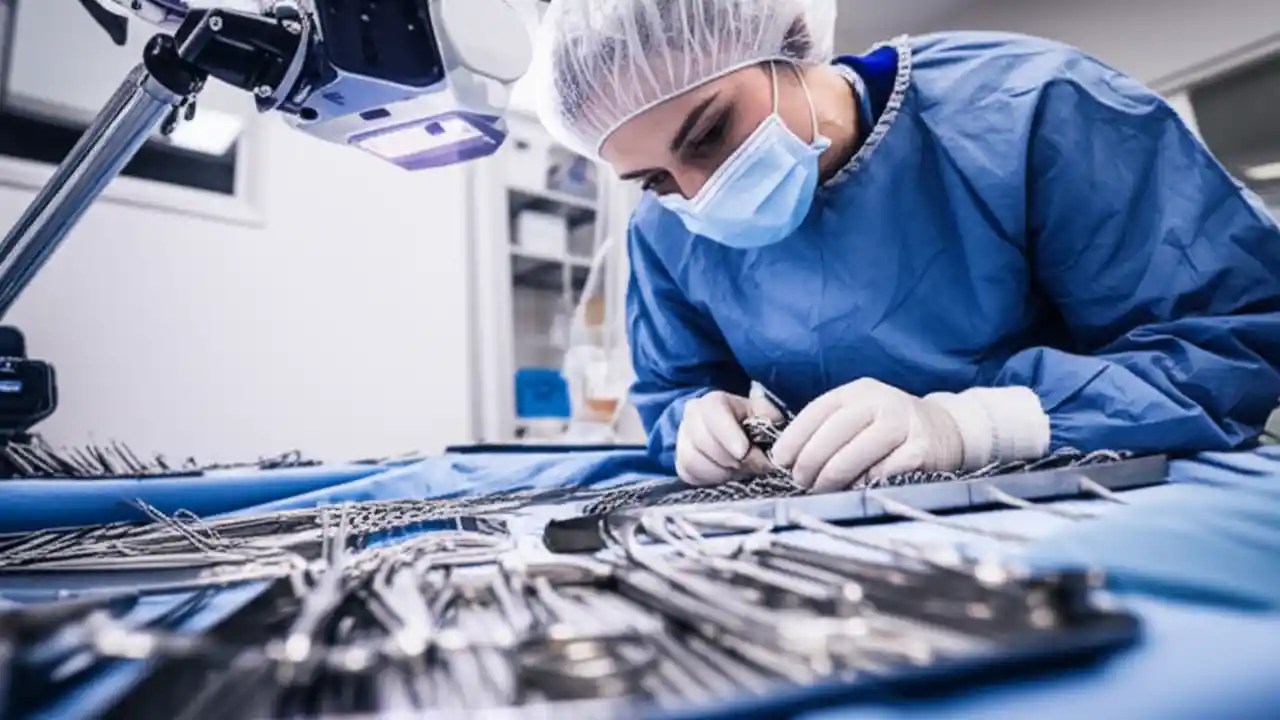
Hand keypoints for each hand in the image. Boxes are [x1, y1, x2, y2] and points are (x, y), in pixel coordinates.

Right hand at [676, 391, 782, 485]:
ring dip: (721, 471)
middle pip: (704, 442)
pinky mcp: (681, 462)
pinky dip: (712, 479)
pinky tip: (726, 474)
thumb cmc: (749, 423)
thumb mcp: (763, 413)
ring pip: (694, 461)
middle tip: (752, 466)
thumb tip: (772, 442)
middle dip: (731, 459)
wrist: (728, 435)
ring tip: (739, 469)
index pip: (713, 414)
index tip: (743, 452)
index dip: (728, 435)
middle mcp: (691, 417)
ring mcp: (683, 440)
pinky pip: (691, 475)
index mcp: (713, 402)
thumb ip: (769, 420)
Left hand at [772, 379, 963, 492]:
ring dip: (833, 477)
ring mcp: (904, 424)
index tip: (781, 461)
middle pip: (834, 433)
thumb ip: (829, 431)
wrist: (947, 430)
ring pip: (857, 454)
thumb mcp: (860, 416)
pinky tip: (854, 490)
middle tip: (800, 481)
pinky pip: (884, 472)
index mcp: (859, 392)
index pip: (818, 411)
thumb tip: (790, 461)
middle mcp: (881, 402)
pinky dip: (864, 485)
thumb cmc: (890, 428)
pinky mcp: (922, 450)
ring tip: (821, 489)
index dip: (794, 438)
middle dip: (810, 462)